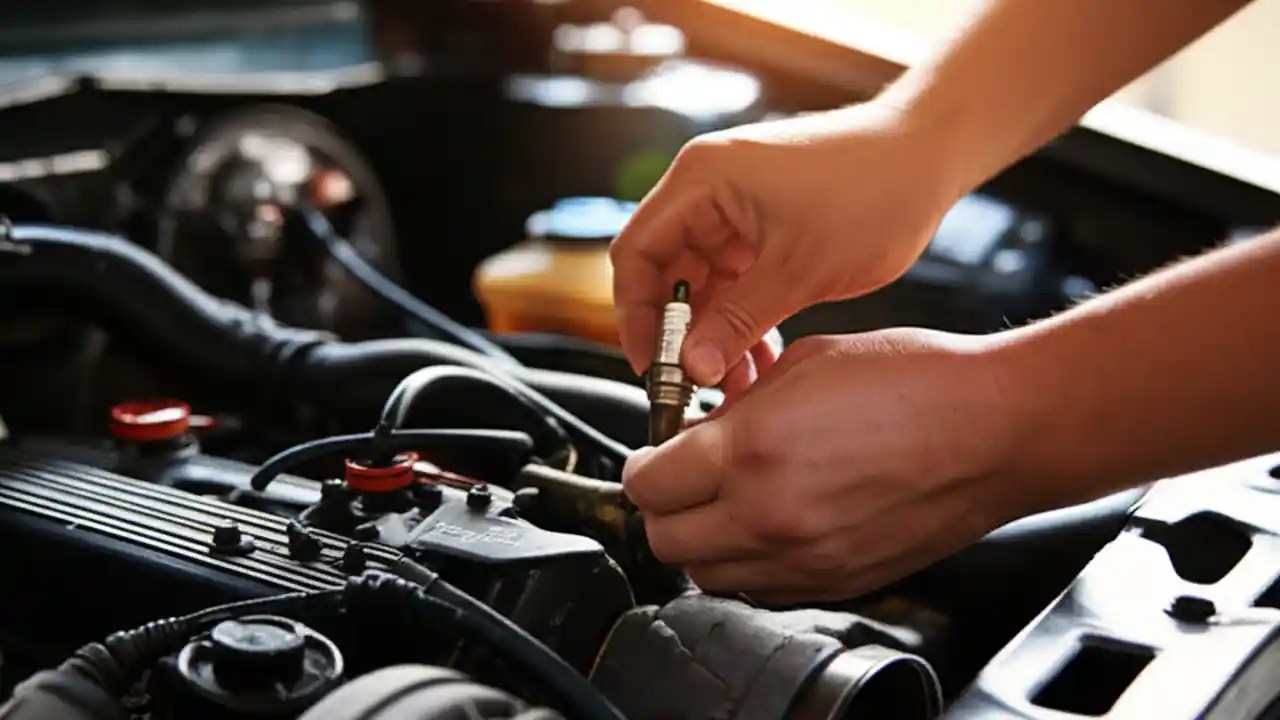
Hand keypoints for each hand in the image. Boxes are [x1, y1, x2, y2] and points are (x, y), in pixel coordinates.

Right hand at [609, 102, 965, 391]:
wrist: (930, 156)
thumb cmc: (872, 191)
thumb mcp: (799, 270)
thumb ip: (737, 323)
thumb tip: (691, 369)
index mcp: (701, 180)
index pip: (636, 254)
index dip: (637, 316)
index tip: (654, 366)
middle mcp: (707, 188)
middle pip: (663, 271)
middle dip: (678, 333)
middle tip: (691, 385)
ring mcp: (734, 207)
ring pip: (700, 283)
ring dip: (712, 333)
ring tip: (733, 384)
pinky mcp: (761, 225)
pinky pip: (733, 280)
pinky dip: (740, 319)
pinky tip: (757, 360)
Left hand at [622, 329, 1025, 603]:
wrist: (995, 429)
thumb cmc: (916, 383)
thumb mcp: (806, 365)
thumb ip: (738, 405)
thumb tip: (701, 429)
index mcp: (752, 451)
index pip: (647, 483)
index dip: (641, 466)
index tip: (652, 456)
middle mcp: (769, 515)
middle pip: (666, 540)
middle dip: (662, 507)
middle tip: (680, 480)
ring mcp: (803, 558)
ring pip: (707, 575)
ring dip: (702, 541)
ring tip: (727, 503)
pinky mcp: (836, 582)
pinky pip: (760, 589)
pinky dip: (748, 565)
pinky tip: (770, 525)